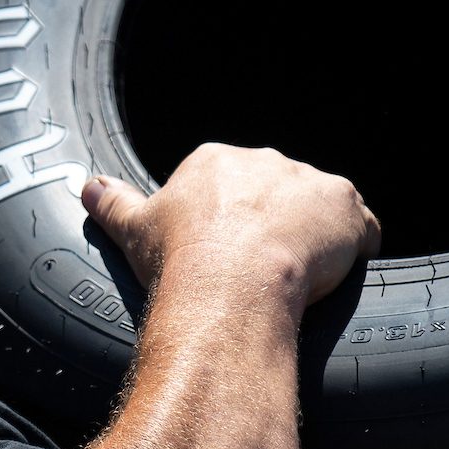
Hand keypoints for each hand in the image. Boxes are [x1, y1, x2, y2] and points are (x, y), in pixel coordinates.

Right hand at [81, 145, 380, 317]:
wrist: (229, 287)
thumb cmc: (178, 259)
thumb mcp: (134, 228)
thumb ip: (112, 202)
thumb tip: (86, 186)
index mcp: (215, 161)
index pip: (231, 184)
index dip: (231, 221)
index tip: (225, 252)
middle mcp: (264, 160)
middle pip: (277, 191)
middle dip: (273, 224)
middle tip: (260, 270)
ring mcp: (308, 181)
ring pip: (320, 206)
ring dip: (316, 233)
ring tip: (300, 275)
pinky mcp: (345, 208)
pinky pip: (362, 226)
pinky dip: (356, 248)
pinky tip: (338, 274)